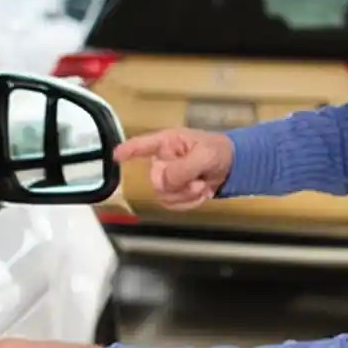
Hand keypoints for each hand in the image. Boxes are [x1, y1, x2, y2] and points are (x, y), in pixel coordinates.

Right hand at [113, 127, 232, 210]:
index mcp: (167, 143)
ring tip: (200, 185)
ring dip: (186, 195)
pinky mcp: (174, 192)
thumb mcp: (205, 155)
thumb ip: (182, 168)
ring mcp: (168, 177)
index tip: (115, 156)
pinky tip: (200, 193)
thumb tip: (163, 181)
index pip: (141, 145)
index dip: (127, 151)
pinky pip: (173, 204)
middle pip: (155, 181)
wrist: (232, 167)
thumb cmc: (218, 151)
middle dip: (178, 185)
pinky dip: (190, 203)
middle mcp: (162, 160)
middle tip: (196, 181)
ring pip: (164, 196)